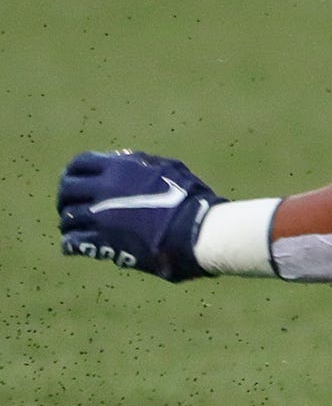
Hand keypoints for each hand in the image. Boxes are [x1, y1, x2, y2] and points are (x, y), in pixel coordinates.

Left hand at [58, 150, 222, 281]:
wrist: (192, 229)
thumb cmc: (187, 196)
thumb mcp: (167, 167)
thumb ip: (141, 163)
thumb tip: (124, 160)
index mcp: (119, 168)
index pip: (80, 163)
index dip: (74, 172)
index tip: (76, 180)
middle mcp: (103, 189)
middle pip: (67, 189)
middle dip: (66, 197)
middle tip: (72, 204)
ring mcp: (99, 217)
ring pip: (67, 217)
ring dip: (69, 221)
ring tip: (76, 226)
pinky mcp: (101, 242)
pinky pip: (73, 242)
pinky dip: (72, 243)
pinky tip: (77, 245)